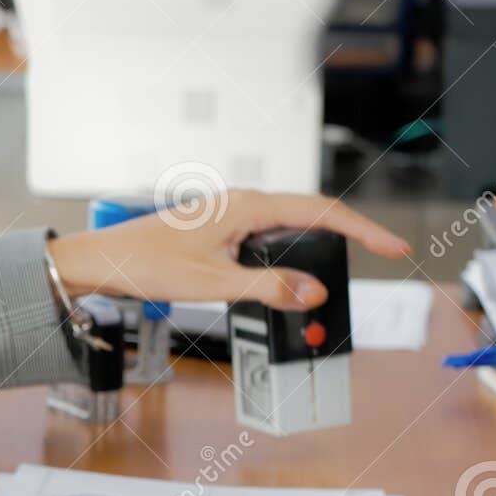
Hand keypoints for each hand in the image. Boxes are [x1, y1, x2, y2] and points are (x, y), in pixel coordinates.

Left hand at [47, 190, 410, 310]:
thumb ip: (267, 289)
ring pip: (291, 225)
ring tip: (350, 261)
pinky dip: (292, 252)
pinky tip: (294, 272)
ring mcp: (232, 214)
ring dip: (320, 244)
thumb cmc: (147, 265)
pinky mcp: (221, 228)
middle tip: (382, 254)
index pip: (321, 212)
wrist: (102, 261)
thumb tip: (313, 292)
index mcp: (247, 205)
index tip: (394, 246)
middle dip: (350, 234)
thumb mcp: (213, 284)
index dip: (363, 230)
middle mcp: (243, 202)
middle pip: (312, 213)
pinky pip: (269, 235)